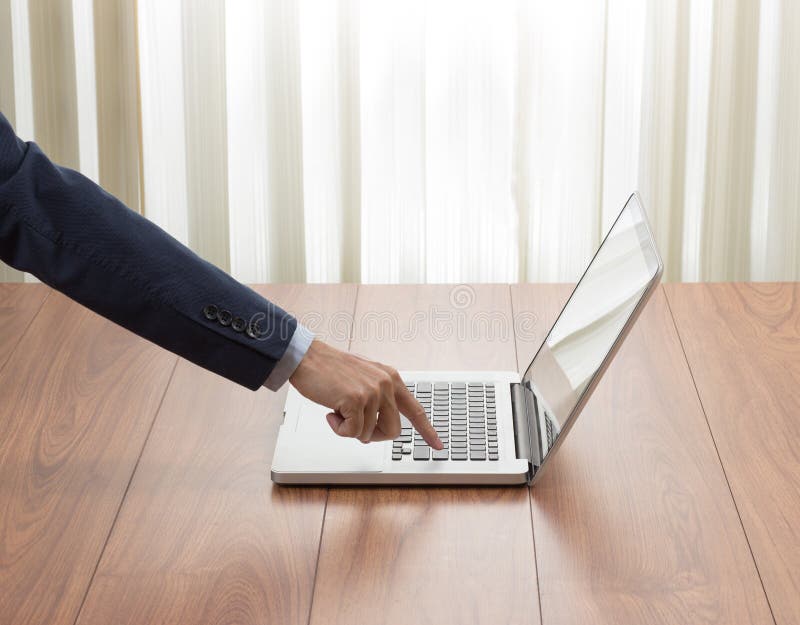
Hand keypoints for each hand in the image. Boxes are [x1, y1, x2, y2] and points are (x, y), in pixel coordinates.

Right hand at [289, 340, 442, 448]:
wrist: (308, 357)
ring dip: (350, 429)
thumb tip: (377, 428)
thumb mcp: (364, 378)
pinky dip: (339, 429)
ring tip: (338, 409)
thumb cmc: (331, 370)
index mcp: (391, 378)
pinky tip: (330, 413)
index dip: (427, 430)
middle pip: (393, 431)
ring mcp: (373, 391)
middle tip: (355, 426)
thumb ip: (377, 397)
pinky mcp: (356, 399)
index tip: (438, 445)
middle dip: (374, 435)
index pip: (415, 410)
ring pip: (369, 434)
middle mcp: (386, 384)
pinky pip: (352, 433)